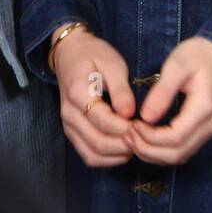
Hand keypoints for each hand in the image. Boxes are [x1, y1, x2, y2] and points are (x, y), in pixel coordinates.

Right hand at [52, 25, 136, 167]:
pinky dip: (107, 159)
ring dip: (116, 156)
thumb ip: (120, 89)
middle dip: (124, 145)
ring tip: (136, 144)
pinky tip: (123, 149)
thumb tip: (129, 114)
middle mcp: (69, 114)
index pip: (102, 120)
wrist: (69, 54)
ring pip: (92, 155)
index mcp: (78, 92)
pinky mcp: (72, 133)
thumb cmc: (94, 55)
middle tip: (144, 138)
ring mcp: (68, 126)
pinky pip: (88, 155)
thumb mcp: (112, 63)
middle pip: (97, 143)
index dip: (124, 128)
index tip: (143, 125)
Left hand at [123, 37, 211, 166]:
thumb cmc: (197, 55)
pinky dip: (161, 151)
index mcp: (204, 109)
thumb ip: (162, 92)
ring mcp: (207, 132)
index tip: (132, 125)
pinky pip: (181, 151)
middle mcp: (209, 126)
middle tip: (127, 135)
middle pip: (177, 154)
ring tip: (132, 138)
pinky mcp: (201, 132)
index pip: (175, 137)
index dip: (150, 137)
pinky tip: (145, 140)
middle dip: (148, 149)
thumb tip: (146, 117)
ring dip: (153, 153)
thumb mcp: (177, 65)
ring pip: (179, 156)